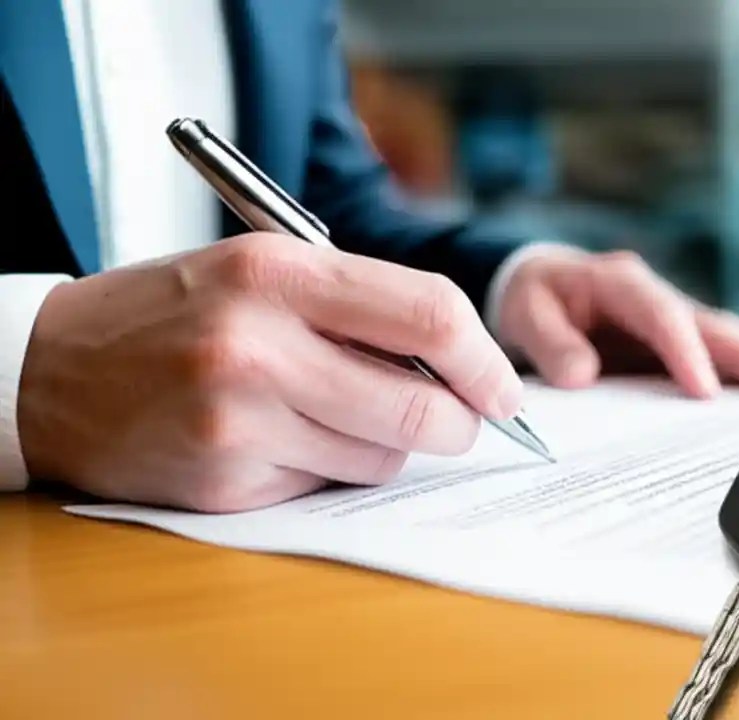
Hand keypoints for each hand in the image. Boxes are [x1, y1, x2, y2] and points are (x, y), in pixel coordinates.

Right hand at [17, 233, 521, 511]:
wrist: (49, 372)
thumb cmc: (174, 312)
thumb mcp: (262, 270)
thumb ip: (362, 305)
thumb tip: (464, 367)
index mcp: (276, 271)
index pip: (430, 313)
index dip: (485, 358)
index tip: (503, 388)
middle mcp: (257, 346)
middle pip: (423, 407)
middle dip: (457, 421)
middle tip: (454, 419)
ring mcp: (239, 422)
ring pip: (384, 456)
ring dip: (384, 444)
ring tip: (326, 410)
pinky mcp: (225, 484)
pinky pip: (327, 486)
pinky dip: (325, 468)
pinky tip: (275, 439)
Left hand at [495, 247, 738, 397]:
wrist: (539, 286)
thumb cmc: (535, 299)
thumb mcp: (526, 314)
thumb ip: (550, 342)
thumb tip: (580, 375)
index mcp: (619, 282)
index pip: (661, 314)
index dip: (686, 351)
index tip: (705, 391)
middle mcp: (657, 296)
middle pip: (713, 324)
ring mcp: (676, 318)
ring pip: (729, 337)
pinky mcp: (683, 342)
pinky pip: (724, 354)